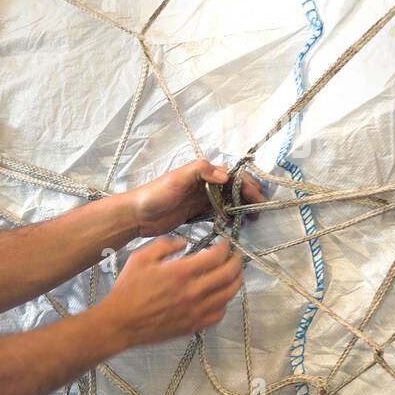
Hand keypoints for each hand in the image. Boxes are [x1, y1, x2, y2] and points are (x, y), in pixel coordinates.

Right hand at [102, 236, 243, 348]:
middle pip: (228, 275)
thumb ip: (163, 245)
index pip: (216, 256)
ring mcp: (195, 310)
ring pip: (228, 295)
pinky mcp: (193, 325)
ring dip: (236, 281)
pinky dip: (224, 303)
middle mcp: (192, 292)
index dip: (225, 247)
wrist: (120, 322)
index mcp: (180, 272)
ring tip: (234, 275)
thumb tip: (183, 242)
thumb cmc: (127, 290)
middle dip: (236, 262)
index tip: (225, 244)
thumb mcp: (139, 258)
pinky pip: (219, 314)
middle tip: (235, 257)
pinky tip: (220, 297)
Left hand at [127, 160, 264, 236]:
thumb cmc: (154, 194)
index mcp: (202, 172)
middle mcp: (204, 183)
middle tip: (258, 211)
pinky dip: (229, 216)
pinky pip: (218, 212)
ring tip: (251, 219)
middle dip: (249, 197)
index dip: (247, 185)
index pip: (232, 175)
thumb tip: (225, 175)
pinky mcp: (196, 211)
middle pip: (234, 187)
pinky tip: (234, 223)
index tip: (256, 198)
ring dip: (241, 207)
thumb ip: (200, 171)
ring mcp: (201, 198)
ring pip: (229, 200)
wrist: (136, 214)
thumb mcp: (177, 178)